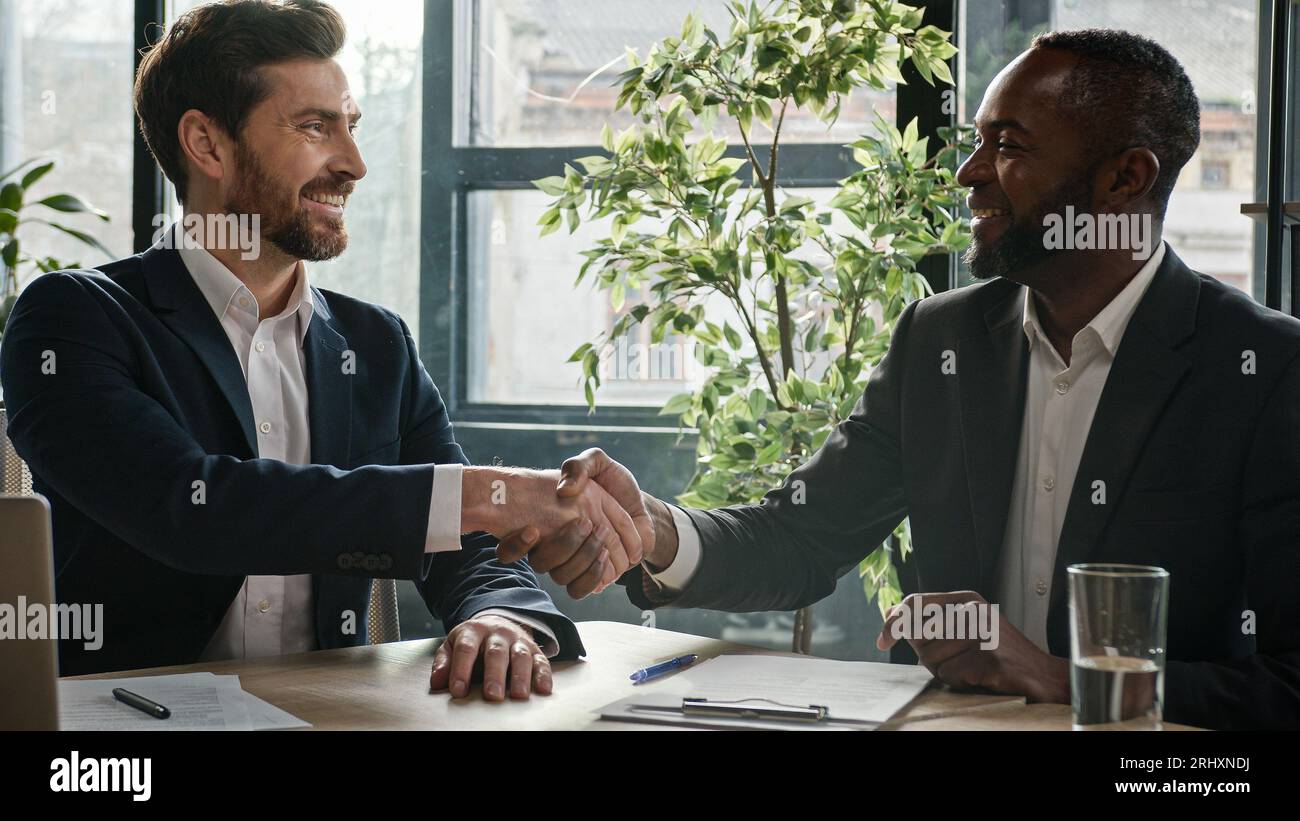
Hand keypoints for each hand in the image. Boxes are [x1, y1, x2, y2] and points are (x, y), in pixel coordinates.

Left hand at [428, 614, 551, 700]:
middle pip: (496, 653)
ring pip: (520, 656)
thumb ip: (444, 662)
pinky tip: (542, 690)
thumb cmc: (472, 642)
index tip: (458, 691)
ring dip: (520, 676)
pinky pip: (541, 661)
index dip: (461, 669)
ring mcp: (518, 640)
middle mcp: (497, 633)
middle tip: (492, 695)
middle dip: (494, 675)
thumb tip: (437, 683)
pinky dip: (543, 675)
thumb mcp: (453, 645)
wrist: (497, 622)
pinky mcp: (534, 650)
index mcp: (473, 631)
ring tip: (518, 696)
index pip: (466, 648)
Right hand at [497, 449, 679, 597]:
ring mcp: (571, 560)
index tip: (533, 530)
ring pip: (562, 576)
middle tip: (586, 523)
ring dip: (582, 558)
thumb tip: (564, 492)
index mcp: (544, 519)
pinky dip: (593, 575)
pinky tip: (606, 556)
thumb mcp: (595, 461)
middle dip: (564, 545)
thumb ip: (578, 467)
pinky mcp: (590, 573)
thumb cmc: (610, 478)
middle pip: (541, 562)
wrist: (636, 500)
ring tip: (601, 536)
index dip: (515, 545)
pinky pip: (581, 588)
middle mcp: (553, 543)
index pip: (512, 545)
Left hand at [875, 590, 1069, 703]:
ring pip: (934, 661)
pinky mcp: (989, 659)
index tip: (881, 641)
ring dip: (947, 672)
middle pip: (920, 639)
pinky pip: (952, 676)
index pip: (915, 603)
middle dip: (930, 658)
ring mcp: (983, 633)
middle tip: (958, 661)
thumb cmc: (998, 654)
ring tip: (973, 668)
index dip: (894, 623)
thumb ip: (930, 623)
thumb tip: (891, 616)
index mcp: (967, 599)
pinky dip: (962, 682)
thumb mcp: (964, 630)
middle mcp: (974, 610)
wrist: (1043, 675)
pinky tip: (982, 677)